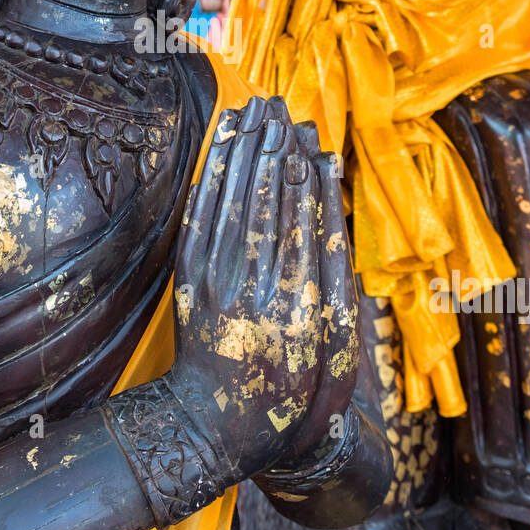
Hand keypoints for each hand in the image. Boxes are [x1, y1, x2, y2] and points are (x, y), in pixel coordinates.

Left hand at [167, 96, 350, 480]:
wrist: (223, 424)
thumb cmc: (291, 389)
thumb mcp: (330, 349)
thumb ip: (338, 287)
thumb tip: (337, 225)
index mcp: (304, 304)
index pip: (306, 222)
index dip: (306, 174)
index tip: (308, 135)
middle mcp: (262, 289)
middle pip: (269, 203)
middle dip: (273, 149)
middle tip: (278, 105)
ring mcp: (221, 284)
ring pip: (234, 203)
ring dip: (242, 153)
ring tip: (251, 111)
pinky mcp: (192, 282)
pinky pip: (200, 220)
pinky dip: (209, 181)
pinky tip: (217, 150)